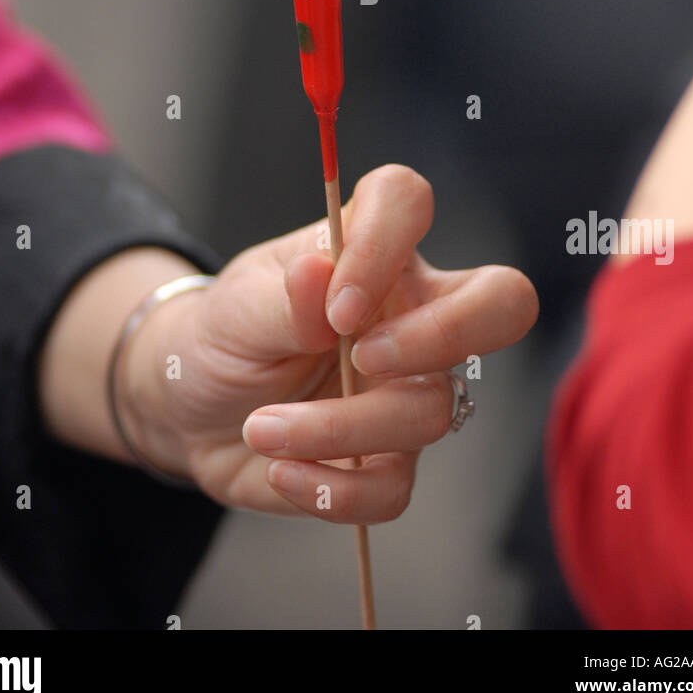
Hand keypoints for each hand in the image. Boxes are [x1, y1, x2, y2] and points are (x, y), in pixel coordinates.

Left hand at [122, 164, 537, 524]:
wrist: (191, 410)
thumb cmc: (222, 336)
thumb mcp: (234, 309)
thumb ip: (283, 298)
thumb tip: (320, 273)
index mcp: (370, 253)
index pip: (408, 203)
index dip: (384, 244)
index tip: (333, 302)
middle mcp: (409, 314)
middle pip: (502, 302)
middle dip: (444, 335)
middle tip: (363, 357)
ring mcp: (409, 388)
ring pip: (429, 411)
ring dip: (337, 428)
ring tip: (261, 430)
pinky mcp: (390, 457)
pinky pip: (396, 486)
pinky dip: (334, 489)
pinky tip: (283, 473)